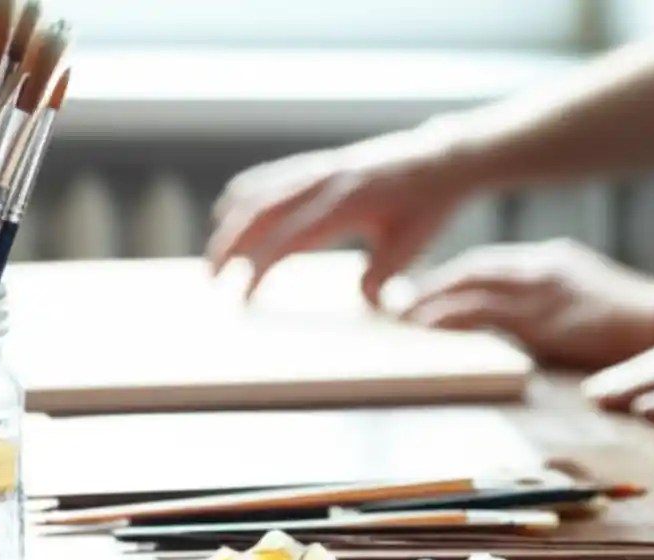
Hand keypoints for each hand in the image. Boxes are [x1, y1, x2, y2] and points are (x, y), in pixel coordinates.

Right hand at [207, 126, 470, 303]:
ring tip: (217, 257)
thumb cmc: (426, 207)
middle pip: (257, 212)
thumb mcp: (409, 247)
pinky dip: (244, 200)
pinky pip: (267, 179)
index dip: (259, 269)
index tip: (244, 299)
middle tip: (214, 281)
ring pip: (256, 192)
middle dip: (229, 246)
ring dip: (230, 224)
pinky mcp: (315, 165)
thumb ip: (381, 277)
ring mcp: (316, 169)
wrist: (440, 160)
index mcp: (345, 204)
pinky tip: (233, 220)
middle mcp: (323, 181)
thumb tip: (364, 305)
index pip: (287, 239)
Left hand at [399, 238, 653, 367]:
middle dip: (433, 286)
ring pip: (470, 289)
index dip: (452, 277)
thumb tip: (513, 321)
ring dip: (432, 303)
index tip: (426, 292)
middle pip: (471, 270)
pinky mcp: (541, 318)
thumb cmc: (628, 323)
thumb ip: (548, 300)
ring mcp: (540, 291)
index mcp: (550, 260)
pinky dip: (450, 319)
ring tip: (403, 320)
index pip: (488, 263)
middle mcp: (540, 268)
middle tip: (401, 305)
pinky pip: (483, 314)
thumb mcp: (585, 296)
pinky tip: (429, 329)